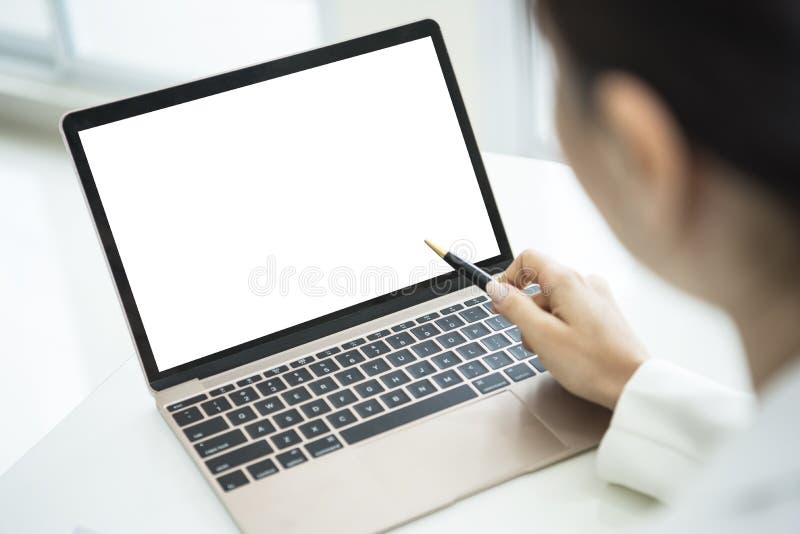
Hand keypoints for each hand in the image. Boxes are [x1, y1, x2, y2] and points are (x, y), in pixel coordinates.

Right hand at [486, 249, 646, 409]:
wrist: (632, 385)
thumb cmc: (593, 364)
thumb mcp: (541, 335)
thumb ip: (514, 308)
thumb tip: (496, 289)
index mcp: (568, 282)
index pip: (528, 259)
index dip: (508, 278)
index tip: (500, 302)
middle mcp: (585, 283)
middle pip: (540, 283)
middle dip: (525, 310)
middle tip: (525, 337)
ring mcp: (596, 298)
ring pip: (553, 301)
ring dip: (541, 323)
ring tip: (549, 351)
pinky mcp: (602, 313)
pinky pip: (569, 311)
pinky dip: (558, 327)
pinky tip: (563, 351)